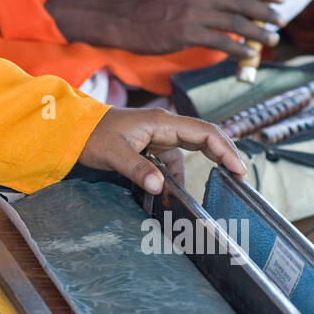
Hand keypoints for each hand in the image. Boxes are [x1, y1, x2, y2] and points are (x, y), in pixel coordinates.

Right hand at [50, 0, 286, 59]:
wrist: (129, 22)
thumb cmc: (160, 7)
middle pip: (243, 0)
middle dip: (266, 11)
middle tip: (281, 20)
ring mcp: (193, 11)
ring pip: (236, 21)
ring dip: (257, 32)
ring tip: (271, 39)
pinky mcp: (187, 33)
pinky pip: (221, 41)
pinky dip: (238, 49)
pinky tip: (248, 54)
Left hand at [78, 107, 246, 193]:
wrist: (74, 129)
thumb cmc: (93, 135)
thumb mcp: (114, 154)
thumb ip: (137, 170)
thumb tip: (161, 187)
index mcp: (162, 122)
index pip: (204, 132)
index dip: (225, 150)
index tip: (239, 170)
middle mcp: (165, 125)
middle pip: (204, 138)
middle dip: (223, 156)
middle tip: (239, 179)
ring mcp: (158, 134)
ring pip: (189, 149)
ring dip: (200, 168)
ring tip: (212, 188)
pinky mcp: (150, 144)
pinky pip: (173, 158)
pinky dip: (178, 174)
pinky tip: (175, 191)